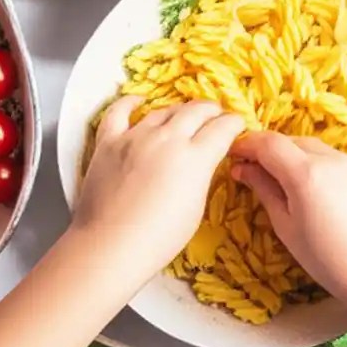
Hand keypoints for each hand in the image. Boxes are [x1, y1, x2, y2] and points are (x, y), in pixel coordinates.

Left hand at [75, 97, 243, 271]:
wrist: (112, 245)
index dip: (234, 123)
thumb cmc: (159, 237)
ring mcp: (135, 137)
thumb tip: (201, 160)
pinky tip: (139, 101)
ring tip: (185, 114)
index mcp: (194, 157)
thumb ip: (201, 174)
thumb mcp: (196, 206)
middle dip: (212, 111)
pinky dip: (131, 103)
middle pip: (196, 111)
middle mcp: (167, 139)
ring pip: (163, 110)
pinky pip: (119, 112)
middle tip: (216, 116)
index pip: (223, 127)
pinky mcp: (109, 142)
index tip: (237, 125)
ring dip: (179, 110)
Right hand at [229, 132, 346, 305]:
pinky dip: (320, 167)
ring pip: (317, 149)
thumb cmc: (327, 259)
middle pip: (293, 141)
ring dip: (296, 157)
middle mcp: (332, 159)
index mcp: (306, 172)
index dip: (247, 144)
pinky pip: (338, 162)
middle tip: (255, 170)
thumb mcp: (286, 227)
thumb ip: (265, 190)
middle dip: (271, 150)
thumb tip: (243, 169)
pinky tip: (317, 194)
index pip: (268, 143)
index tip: (233, 153)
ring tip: (285, 183)